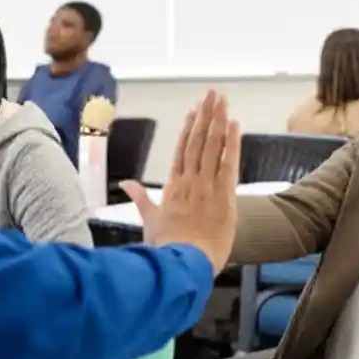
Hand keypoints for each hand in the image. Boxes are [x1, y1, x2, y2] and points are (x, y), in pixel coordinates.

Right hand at [122, 91, 240, 272]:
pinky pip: (228, 163)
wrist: (184, 264)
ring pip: (211, 146)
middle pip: (197, 141)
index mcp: (172, 187)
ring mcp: (206, 186)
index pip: (181, 151)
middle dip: (205, 116)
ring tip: (222, 100)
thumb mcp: (149, 221)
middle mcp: (189, 181)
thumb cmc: (167, 247)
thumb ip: (140, 198)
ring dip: (217, 121)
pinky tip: (234, 124)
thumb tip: (125, 183)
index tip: (193, 111)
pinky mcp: (223, 194)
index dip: (188, 129)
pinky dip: (231, 143)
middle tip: (211, 94)